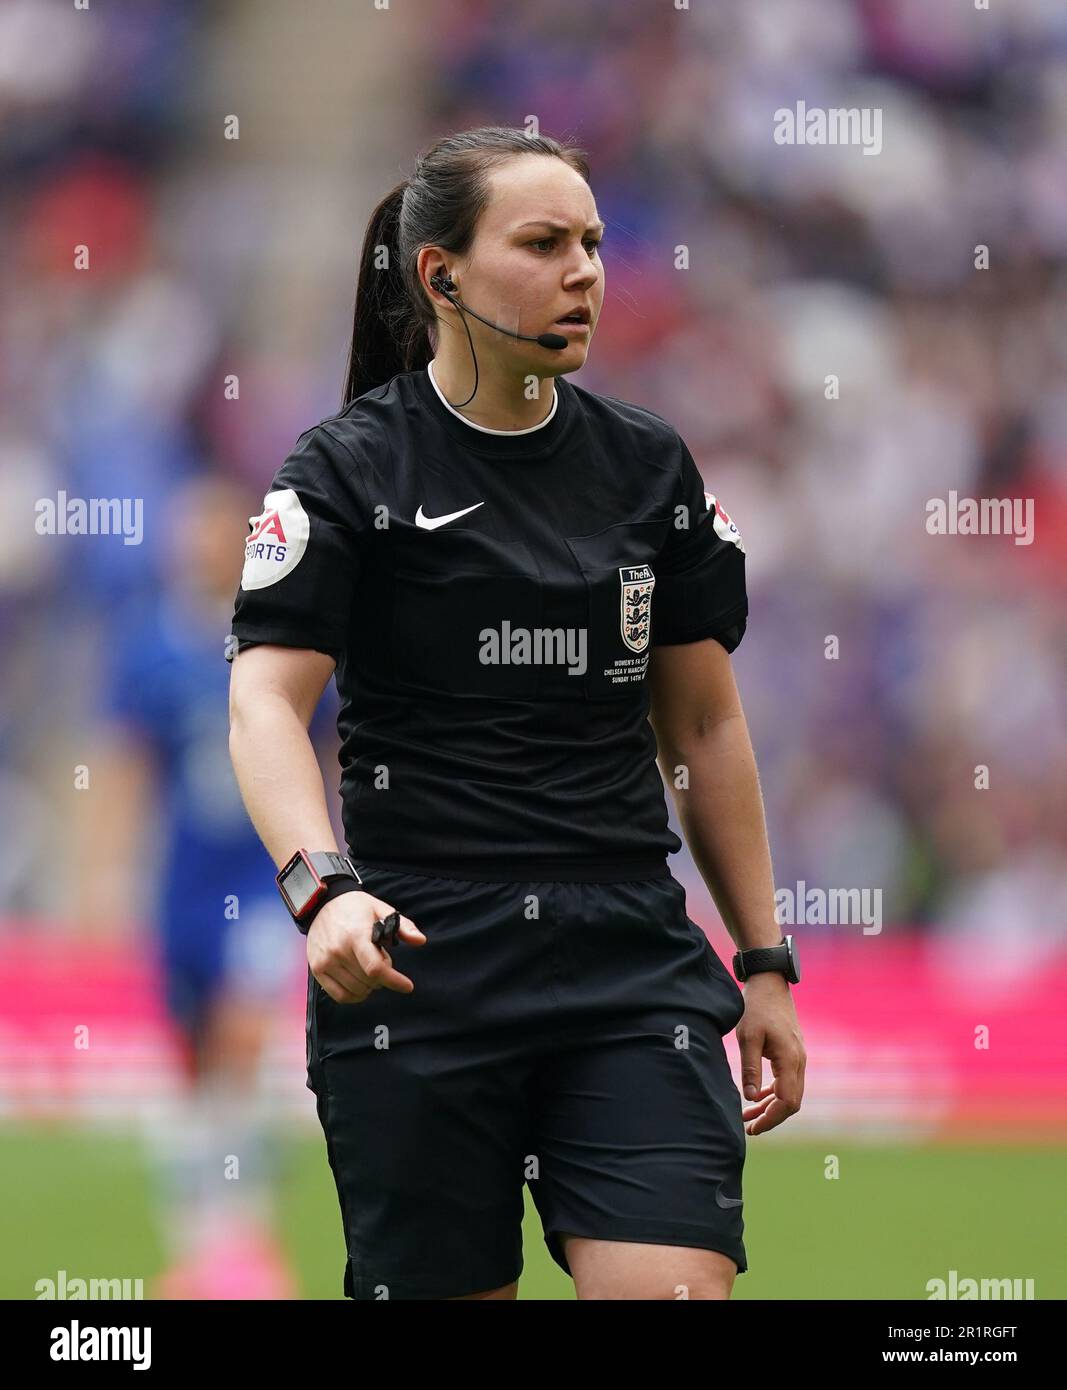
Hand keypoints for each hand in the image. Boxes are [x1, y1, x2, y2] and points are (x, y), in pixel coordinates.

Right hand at [307, 890, 425, 1003]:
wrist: (322, 903)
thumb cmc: (355, 907)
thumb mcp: (381, 909)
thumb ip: (403, 926)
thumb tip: (421, 940)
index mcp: (356, 935)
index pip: (376, 968)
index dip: (394, 981)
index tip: (408, 986)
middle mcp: (338, 950)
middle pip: (368, 981)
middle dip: (383, 977)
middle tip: (382, 961)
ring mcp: (325, 961)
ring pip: (355, 990)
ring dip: (370, 987)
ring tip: (370, 970)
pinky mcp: (317, 969)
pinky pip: (338, 995)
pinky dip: (353, 996)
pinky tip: (360, 986)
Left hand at [735, 973, 805, 1134]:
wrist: (770, 983)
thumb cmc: (756, 1007)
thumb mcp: (748, 1037)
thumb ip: (750, 1068)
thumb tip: (750, 1098)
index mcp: (790, 1060)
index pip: (788, 1102)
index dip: (771, 1119)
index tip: (753, 1128)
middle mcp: (799, 1061)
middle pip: (791, 1102)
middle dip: (771, 1117)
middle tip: (748, 1127)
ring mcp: (798, 1056)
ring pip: (790, 1092)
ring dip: (771, 1106)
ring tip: (748, 1116)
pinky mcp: (792, 1052)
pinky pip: (788, 1080)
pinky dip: (774, 1092)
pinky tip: (758, 1097)